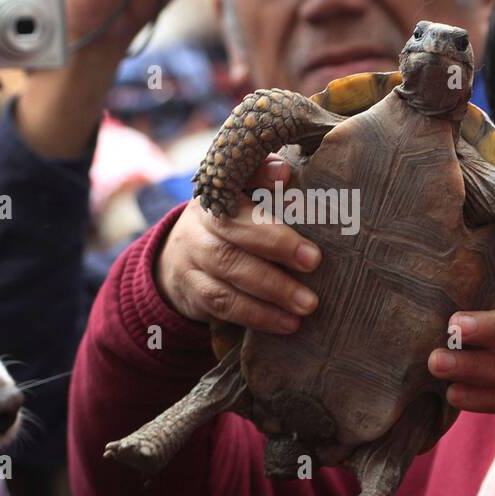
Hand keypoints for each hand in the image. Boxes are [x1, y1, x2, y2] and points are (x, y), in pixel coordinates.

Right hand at [155, 156, 322, 331]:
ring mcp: (192, 254)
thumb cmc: (236, 226)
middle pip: (233, 226)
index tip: (288, 177)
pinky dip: (258, 315)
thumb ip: (267, 185)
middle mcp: (201, 217)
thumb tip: (286, 172)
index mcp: (221, 189)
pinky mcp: (192, 289)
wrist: (181, 261)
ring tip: (308, 303)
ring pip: (229, 267)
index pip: (238, 174)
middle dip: (275, 242)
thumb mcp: (247, 202)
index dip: (260, 175)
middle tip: (313, 260)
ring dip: (272, 288)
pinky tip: (289, 323)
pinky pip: (224, 303)